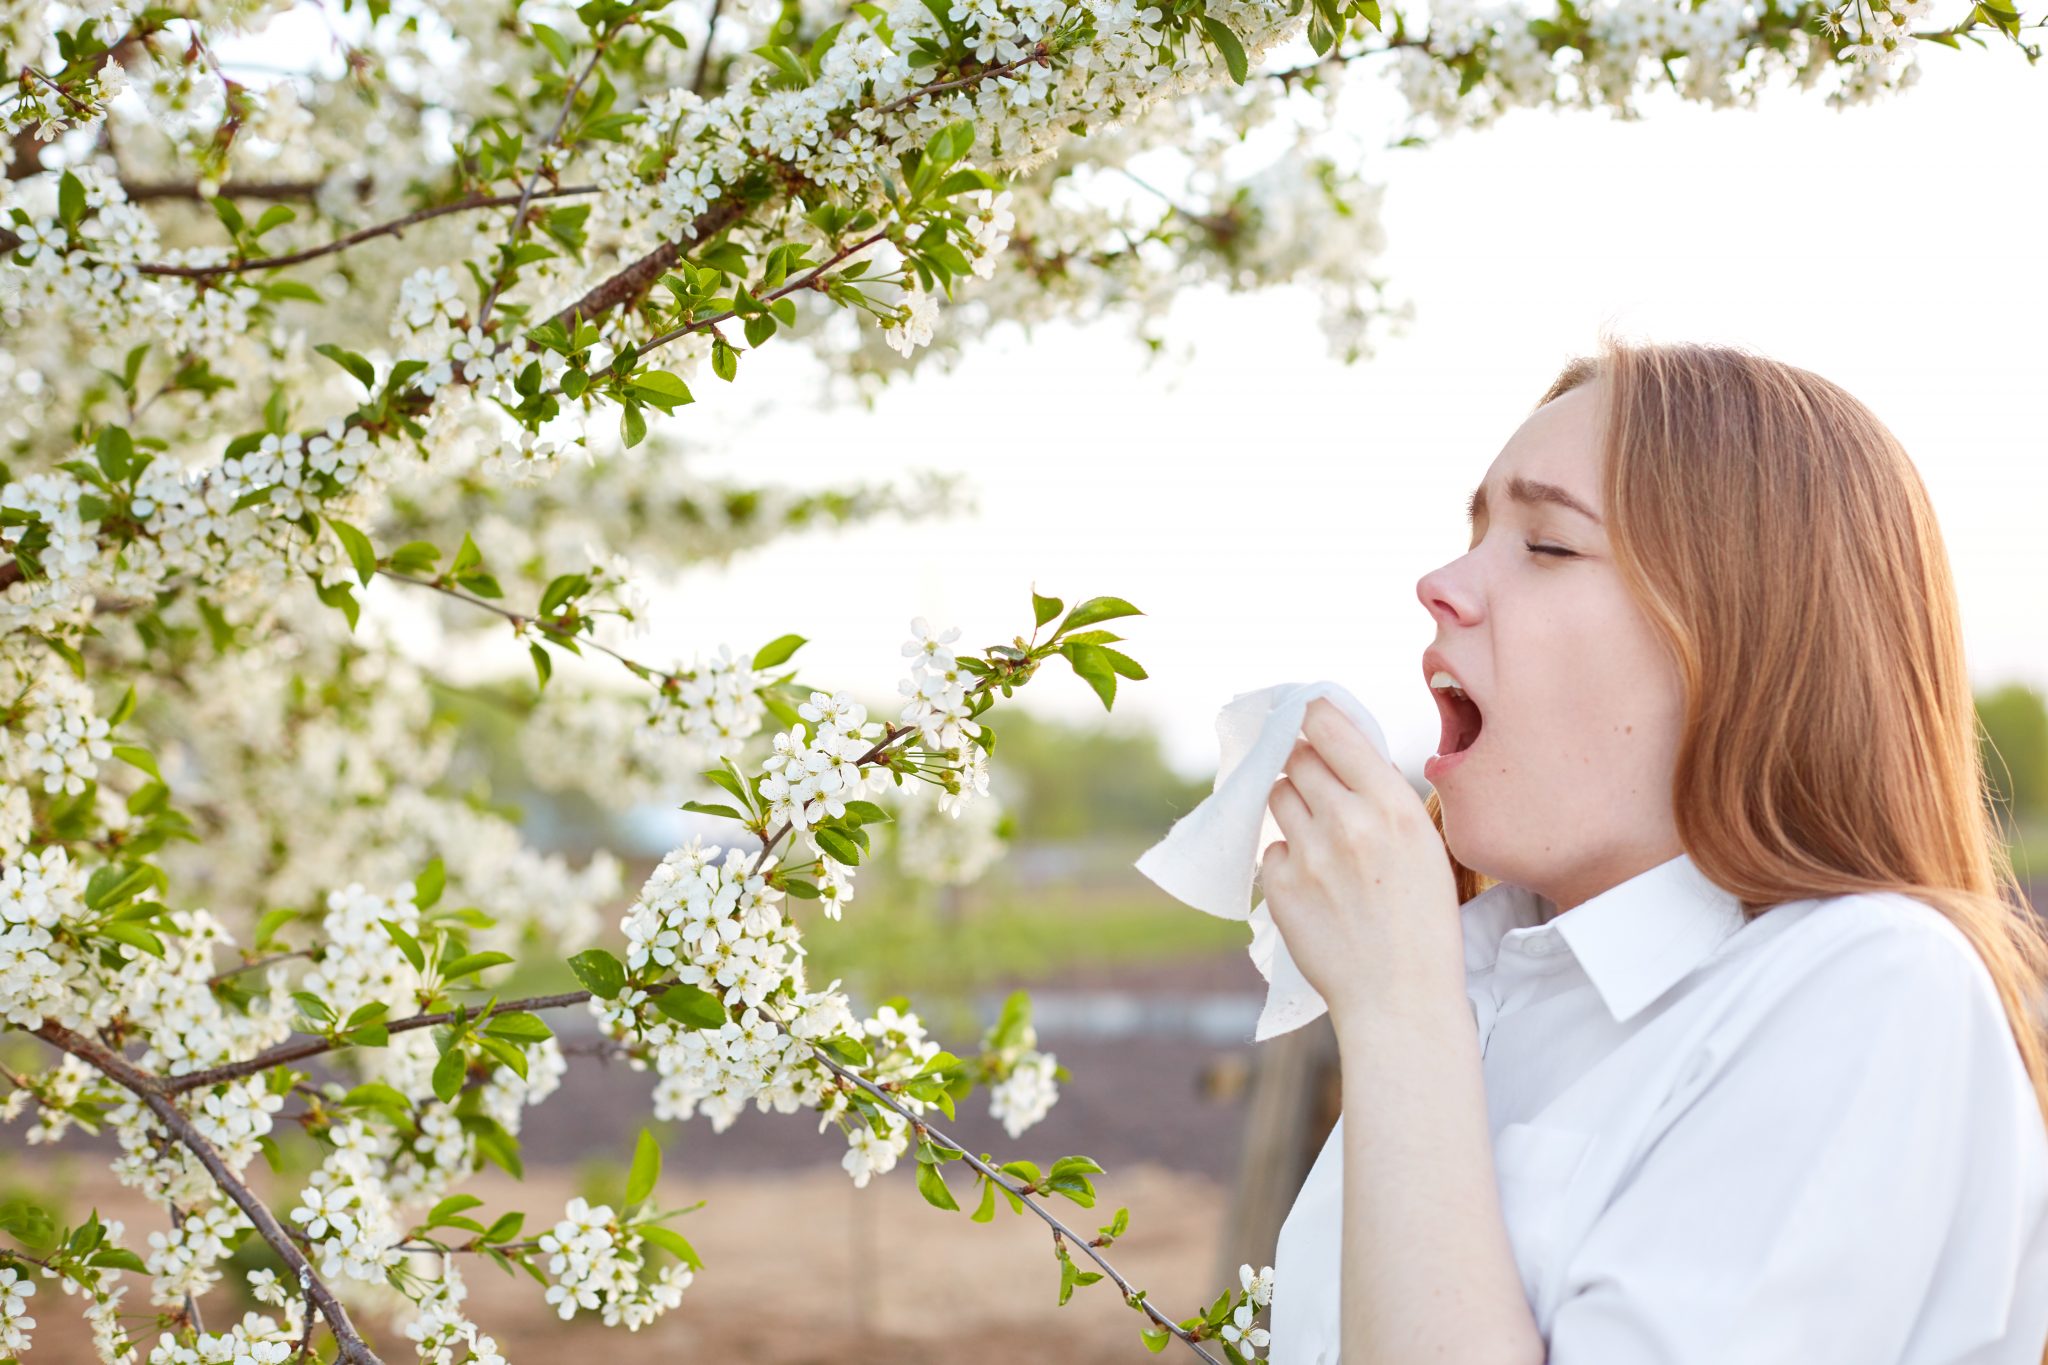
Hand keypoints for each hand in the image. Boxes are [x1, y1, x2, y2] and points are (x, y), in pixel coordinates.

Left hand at [1259, 697, 1464, 1024]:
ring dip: (1289, 804)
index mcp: (1391, 804)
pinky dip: (1285, 857)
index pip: (1330, 728)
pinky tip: (1313, 883)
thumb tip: (1343, 751)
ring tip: (1317, 836)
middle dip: (1300, 763)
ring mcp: (1308, 854)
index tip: (1304, 713)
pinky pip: (1269, 848)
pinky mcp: (1280, 886)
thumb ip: (1382, 796)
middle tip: (1313, 783)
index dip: (1311, 715)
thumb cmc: (1423, 923)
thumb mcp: (1423, 845)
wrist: (1400, 998)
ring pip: (1276, 796)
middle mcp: (1346, 820)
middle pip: (1296, 758)